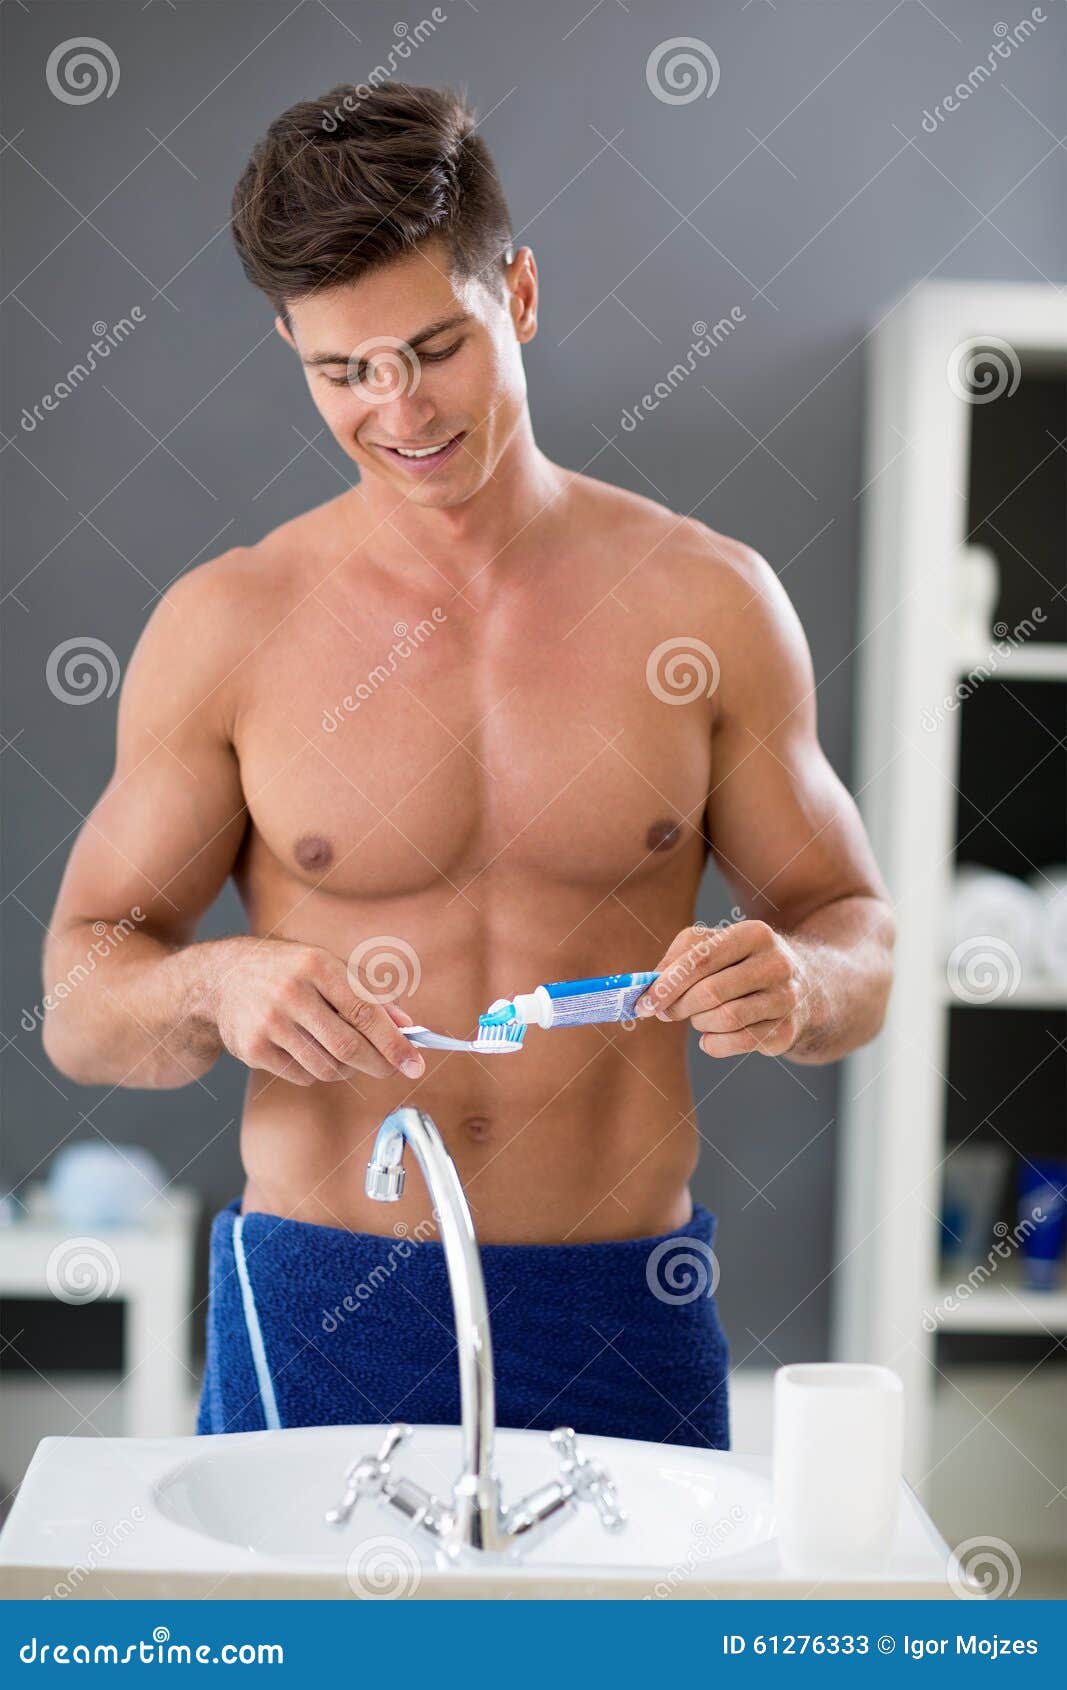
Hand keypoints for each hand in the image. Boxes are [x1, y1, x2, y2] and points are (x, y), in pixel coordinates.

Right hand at [207, 938, 423, 1084]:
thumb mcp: (328, 966)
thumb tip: (408, 1026)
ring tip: (346, 1053)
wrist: (223, 978)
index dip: (394, 1042)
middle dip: (379, 1064)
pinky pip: (303, 1075)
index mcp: (316, 965)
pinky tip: (311, 1051)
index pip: (365, 1012)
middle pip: (348, 1046)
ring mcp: (268, 1022)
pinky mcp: (253, 1049)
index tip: (416, 1064)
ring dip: (347, 1068)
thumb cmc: (289, 971)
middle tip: (394, 1069)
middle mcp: (291, 992)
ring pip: (327, 1066)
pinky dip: (318, 1071)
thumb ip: (370, 993)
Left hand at [634, 921, 809, 1056]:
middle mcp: (776, 964)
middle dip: (679, 1006)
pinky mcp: (787, 1030)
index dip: (667, 984)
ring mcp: (786, 999)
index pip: (701, 959)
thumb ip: (678, 957)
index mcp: (754, 934)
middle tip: (665, 1013)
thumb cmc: (742, 963)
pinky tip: (711, 1036)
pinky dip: (714, 1043)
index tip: (644, 1003)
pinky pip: (738, 1042)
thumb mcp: (715, 945)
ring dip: (699, 1023)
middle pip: (711, 992)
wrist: (804, 986)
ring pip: (725, 1018)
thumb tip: (649, 984)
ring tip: (698, 1017)